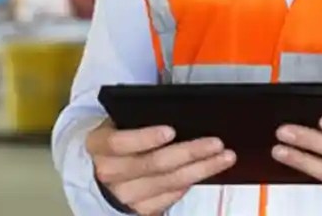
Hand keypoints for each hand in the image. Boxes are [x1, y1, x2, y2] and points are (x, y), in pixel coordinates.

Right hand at [85, 120, 236, 214]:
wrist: (97, 170)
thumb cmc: (115, 139)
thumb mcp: (117, 122)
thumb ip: (138, 119)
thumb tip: (179, 114)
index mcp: (98, 145)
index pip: (120, 143)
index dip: (145, 138)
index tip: (171, 130)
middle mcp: (109, 173)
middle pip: (154, 164)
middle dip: (189, 152)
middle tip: (216, 143)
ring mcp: (124, 195)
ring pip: (168, 183)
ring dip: (200, 169)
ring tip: (224, 156)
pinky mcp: (139, 210)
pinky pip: (170, 197)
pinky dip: (189, 183)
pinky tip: (205, 171)